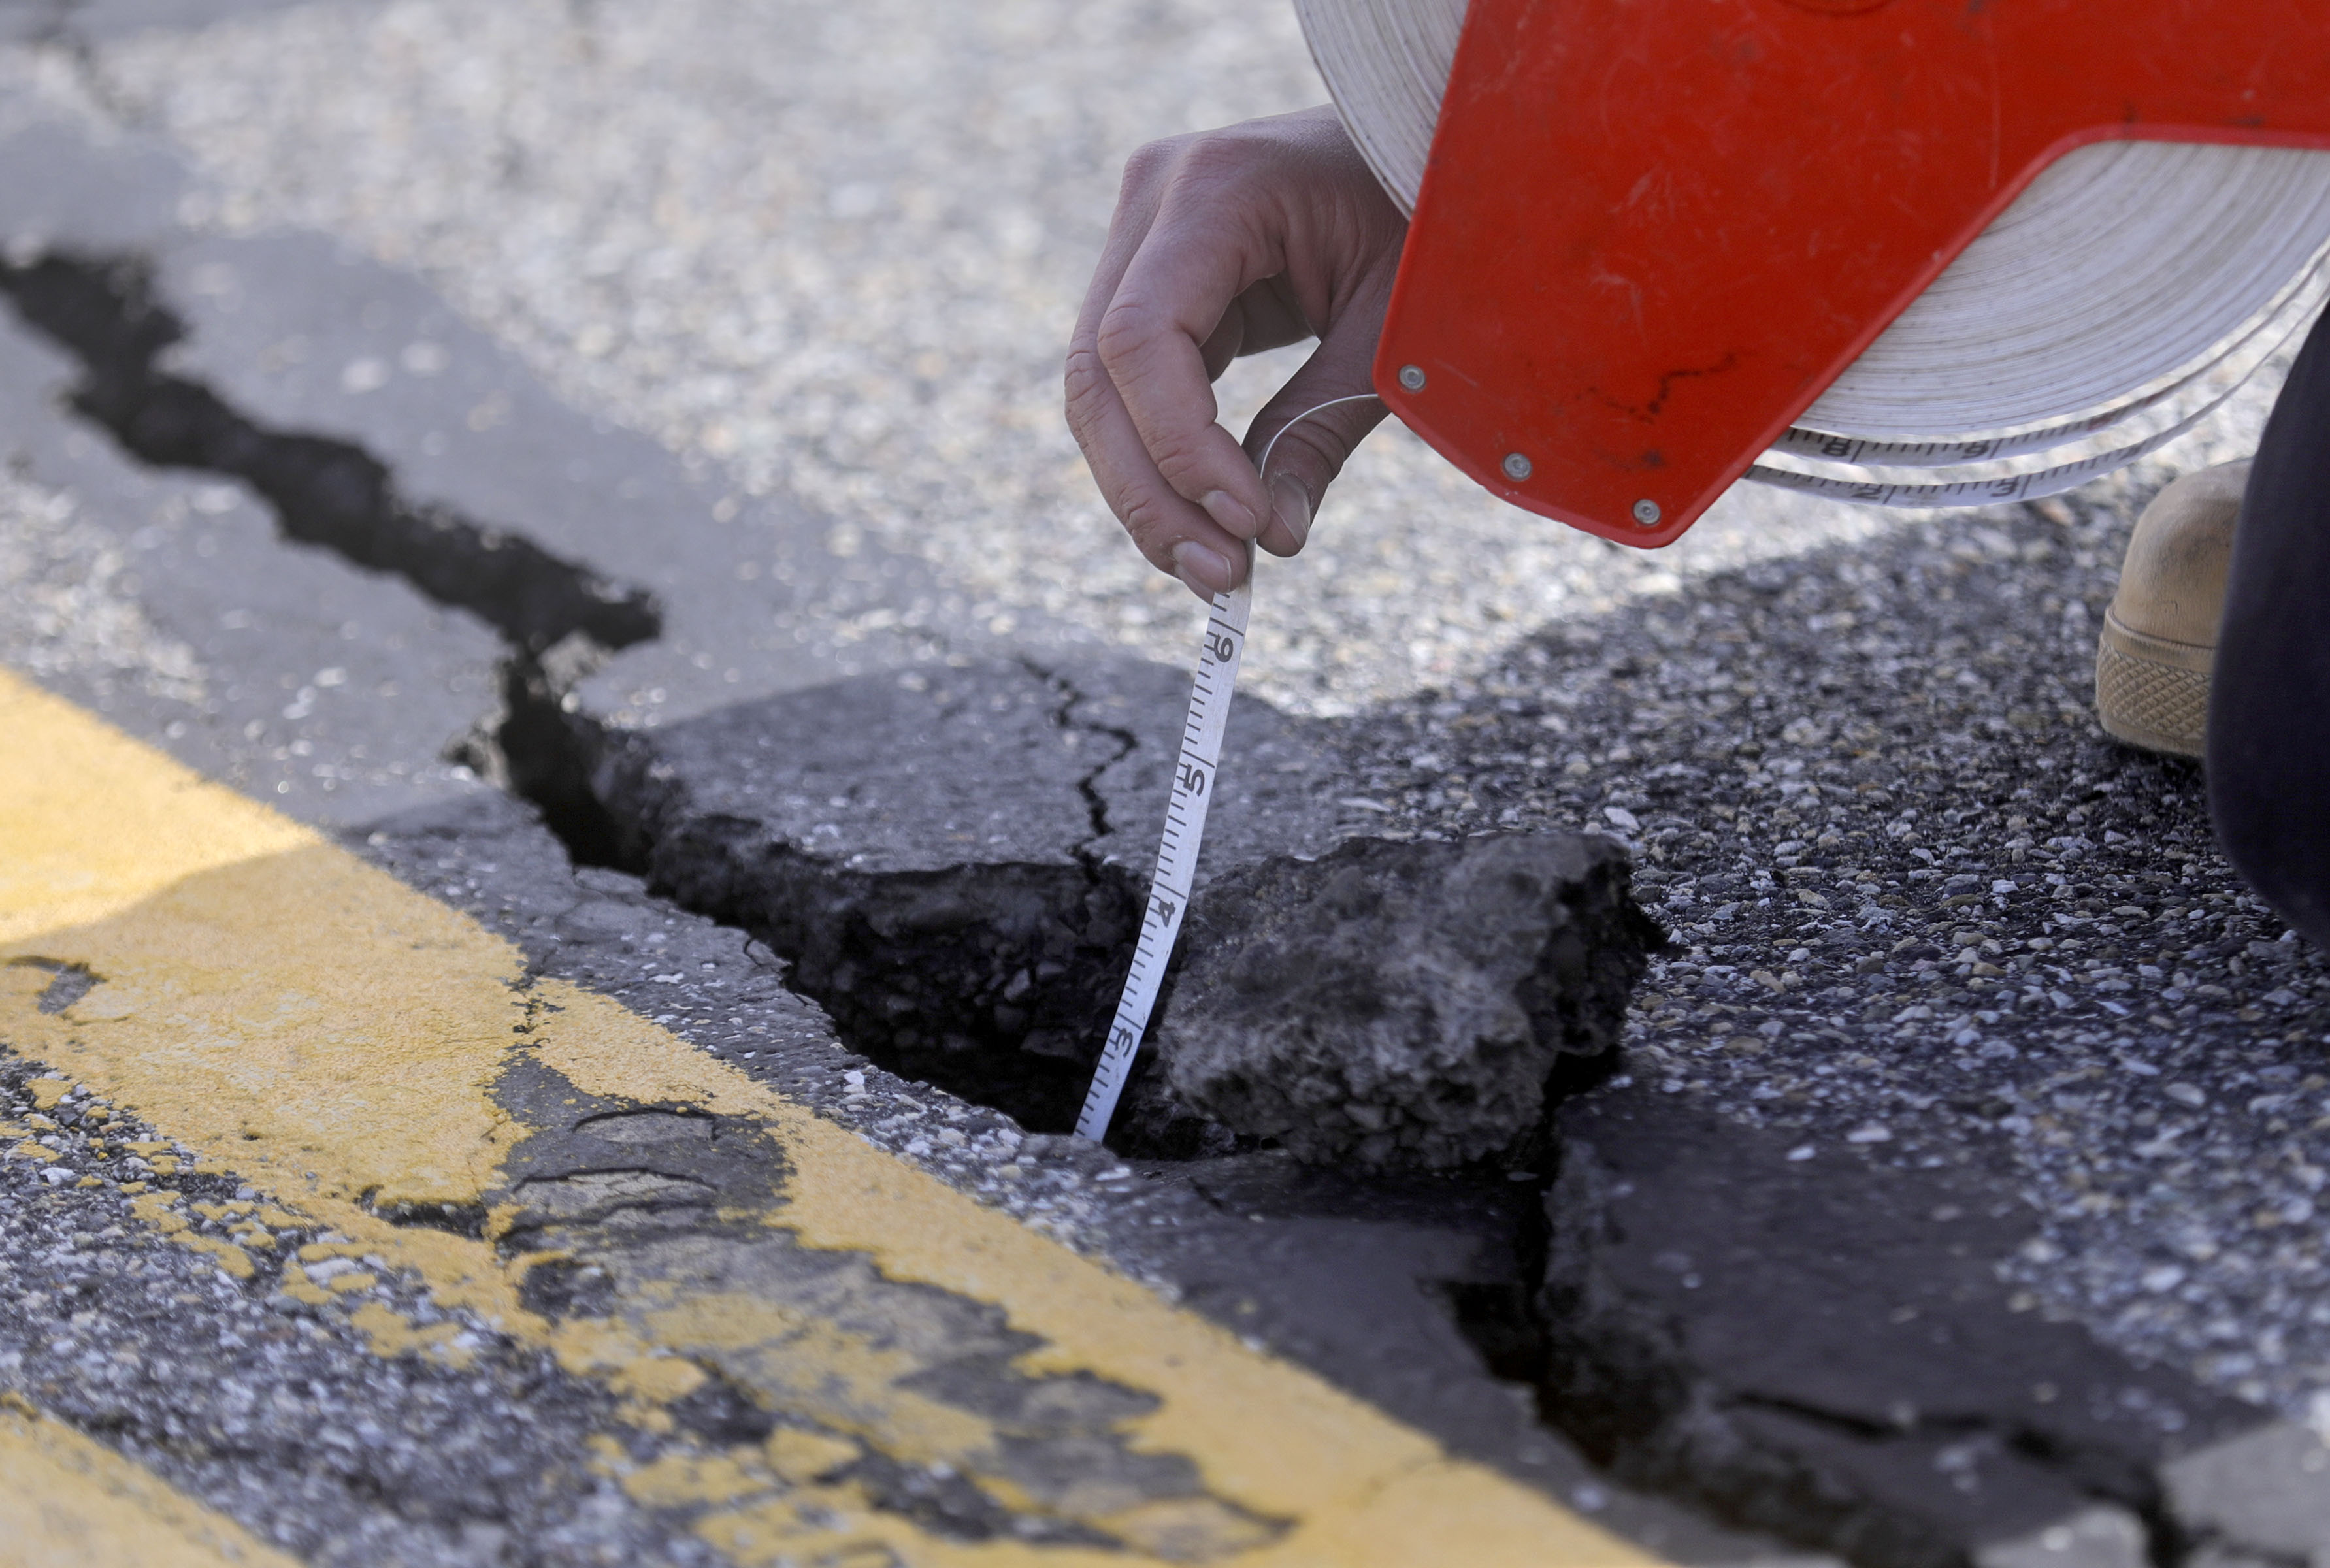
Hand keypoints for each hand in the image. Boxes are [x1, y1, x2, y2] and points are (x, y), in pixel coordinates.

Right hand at [1066, 106, 1407, 599]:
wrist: (1436, 142)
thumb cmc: (1429, 213)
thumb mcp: (1391, 326)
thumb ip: (1322, 429)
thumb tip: (1271, 542)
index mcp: (1215, 186)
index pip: (1140, 339)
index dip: (1178, 447)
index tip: (1243, 524)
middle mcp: (1155, 200)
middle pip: (1097, 374)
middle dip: (1150, 490)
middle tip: (1218, 579)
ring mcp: (1145, 235)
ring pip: (1099, 391)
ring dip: (1148, 492)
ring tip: (1216, 572)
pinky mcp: (1159, 278)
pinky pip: (1134, 386)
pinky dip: (1165, 461)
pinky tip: (1207, 525)